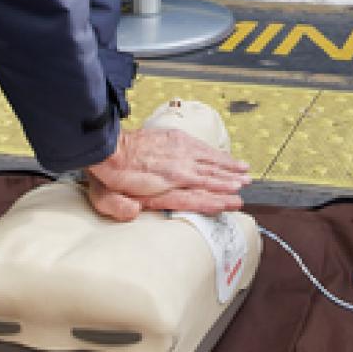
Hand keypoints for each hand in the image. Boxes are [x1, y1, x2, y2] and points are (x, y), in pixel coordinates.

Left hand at [84, 126, 251, 221]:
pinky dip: (215, 153)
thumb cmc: (108, 176)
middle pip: (208, 177)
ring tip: (244, 171)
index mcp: (161, 185)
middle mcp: (174, 168)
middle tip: (247, 186)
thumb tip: (133, 212)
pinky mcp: (174, 138)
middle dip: (229, 182)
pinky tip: (224, 156)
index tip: (233, 202)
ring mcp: (176, 151)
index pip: (196, 196)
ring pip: (208, 161)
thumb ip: (119, 208)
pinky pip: (201, 147)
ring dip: (228, 166)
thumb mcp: (106, 198)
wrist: (106, 145)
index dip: (216, 199)